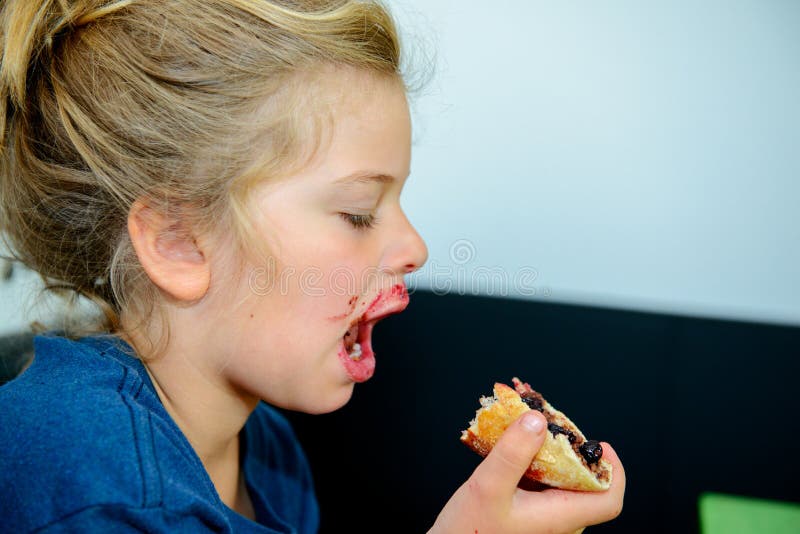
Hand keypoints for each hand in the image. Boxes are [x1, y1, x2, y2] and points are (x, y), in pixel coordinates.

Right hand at [428, 411, 625, 533]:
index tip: (597, 443)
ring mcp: (542, 517)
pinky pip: (542, 482)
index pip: (609, 500)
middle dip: (571, 448)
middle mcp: (557, 520)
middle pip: (585, 482)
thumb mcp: (487, 487)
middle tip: (550, 422)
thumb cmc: (467, 531)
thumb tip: (538, 420)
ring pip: (561, 479)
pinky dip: (533, 460)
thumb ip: (513, 453)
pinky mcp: (527, 512)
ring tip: (528, 425)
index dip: (613, 470)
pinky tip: (513, 444)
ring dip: (549, 450)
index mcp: (558, 517)